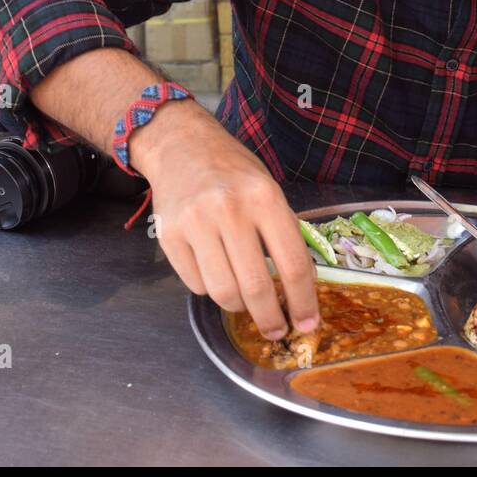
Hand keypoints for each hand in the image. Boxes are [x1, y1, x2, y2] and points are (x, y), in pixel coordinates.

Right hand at [130, 103, 319, 338]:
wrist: (181, 145)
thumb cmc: (233, 171)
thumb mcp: (268, 189)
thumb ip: (283, 232)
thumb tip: (302, 286)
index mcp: (264, 198)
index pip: (292, 263)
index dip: (304, 301)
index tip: (308, 323)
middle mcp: (229, 210)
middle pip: (256, 286)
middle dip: (271, 318)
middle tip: (277, 331)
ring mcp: (195, 223)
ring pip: (223, 292)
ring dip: (239, 308)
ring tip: (247, 305)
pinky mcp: (168, 236)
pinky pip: (196, 285)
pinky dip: (211, 290)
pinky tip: (218, 275)